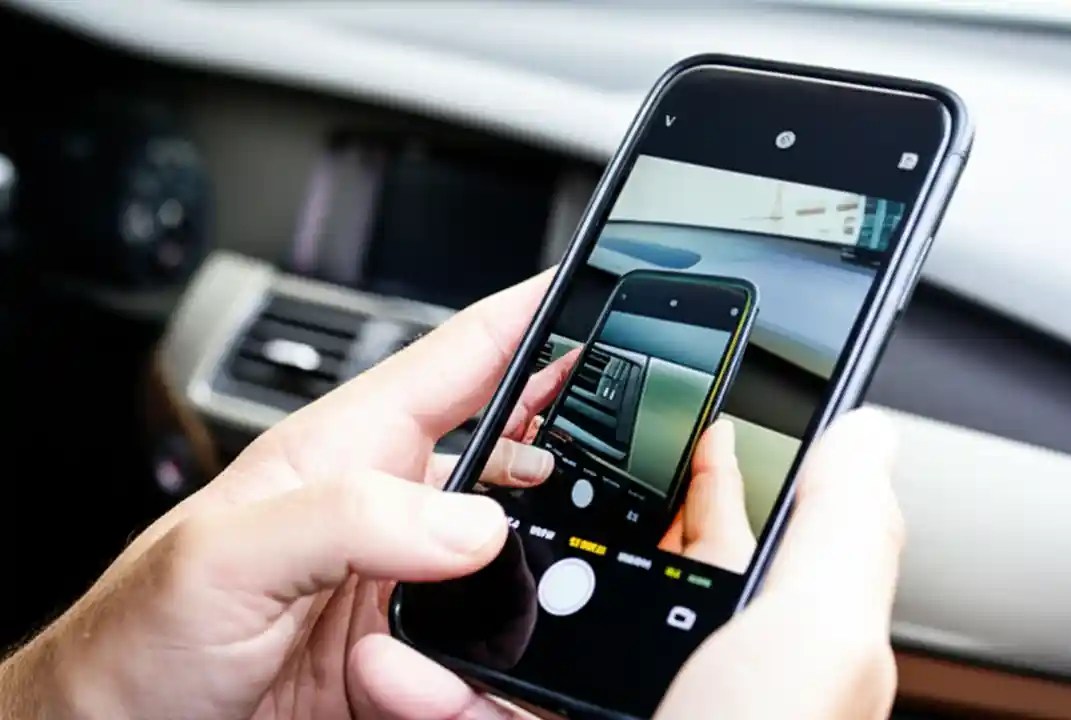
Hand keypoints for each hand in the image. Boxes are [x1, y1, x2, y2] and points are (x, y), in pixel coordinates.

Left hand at [0, 271, 566, 719]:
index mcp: (348, 448)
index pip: (461, 357)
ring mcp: (407, 581)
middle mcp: (390, 507)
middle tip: (606, 496)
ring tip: (473, 637)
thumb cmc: (141, 635)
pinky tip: (460, 690)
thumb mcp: (227, 556)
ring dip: (519, 603)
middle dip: (564, 475)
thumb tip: (472, 522)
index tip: (602, 288)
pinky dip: (493, 676)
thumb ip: (348, 518)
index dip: (534, 314)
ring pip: (517, 568)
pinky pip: (491, 653)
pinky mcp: (415, 652)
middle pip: (514, 462)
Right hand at [355, 408, 903, 719]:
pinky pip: (492, 708)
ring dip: (481, 609)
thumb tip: (872, 432)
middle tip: (505, 482)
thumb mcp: (816, 646)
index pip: (737, 528)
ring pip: (541, 645)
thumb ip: (844, 535)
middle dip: (565, 531)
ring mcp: (624, 719)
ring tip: (435, 574)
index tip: (657, 413)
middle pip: (620, 577)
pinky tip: (407, 671)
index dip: (702, 466)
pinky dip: (443, 690)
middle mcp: (700, 683)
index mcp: (771, 642)